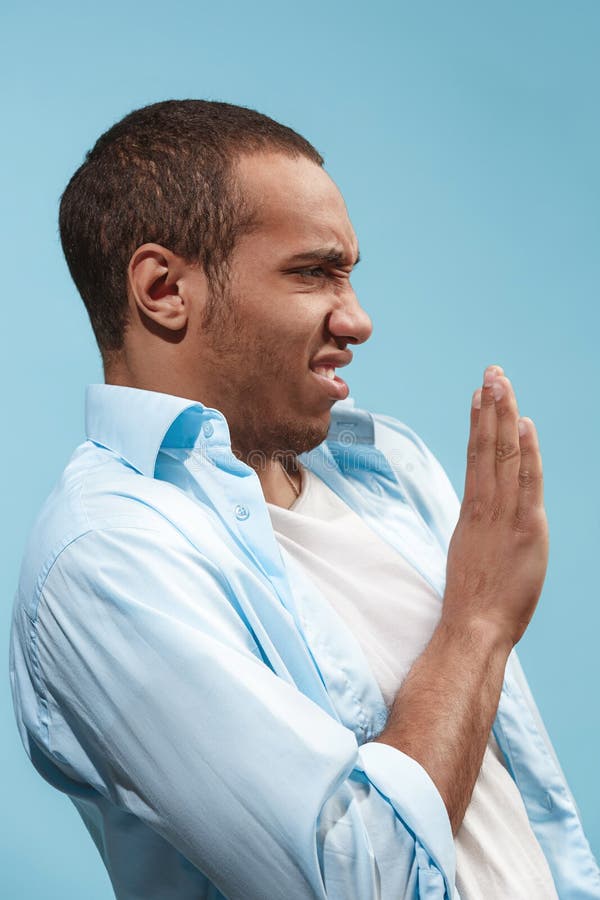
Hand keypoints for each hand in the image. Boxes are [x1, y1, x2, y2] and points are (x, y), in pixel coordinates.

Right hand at [441, 365, 548, 647]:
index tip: (478, 396)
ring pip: (503, 454)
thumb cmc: (473, 599)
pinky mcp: (525, 529)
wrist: (473, 626)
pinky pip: (526, 482)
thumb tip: (486, 512)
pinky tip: (524, 425)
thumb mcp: (471, 553)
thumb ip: (482, 526)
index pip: (476, 456)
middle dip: (490, 406)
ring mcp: (504, 515)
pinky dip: (526, 451)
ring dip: (503, 416)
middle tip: (491, 373)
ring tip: (500, 382)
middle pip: (487, 445)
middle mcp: (485, 505)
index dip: (478, 423)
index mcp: (472, 510)